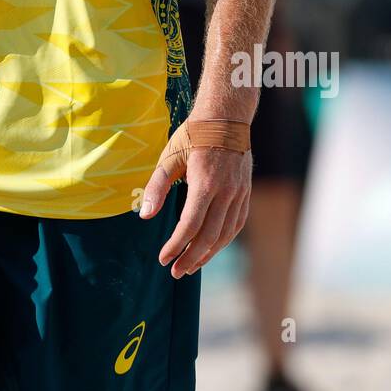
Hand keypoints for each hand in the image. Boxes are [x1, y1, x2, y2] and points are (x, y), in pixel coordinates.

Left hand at [138, 142, 251, 279]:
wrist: (227, 118)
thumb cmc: (193, 136)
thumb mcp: (169, 156)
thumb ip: (156, 186)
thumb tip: (144, 215)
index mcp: (205, 183)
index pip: (190, 225)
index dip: (176, 245)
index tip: (163, 258)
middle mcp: (226, 192)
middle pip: (209, 236)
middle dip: (191, 258)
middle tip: (175, 272)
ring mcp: (239, 194)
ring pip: (225, 234)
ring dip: (208, 254)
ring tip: (191, 266)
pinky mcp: (245, 193)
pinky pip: (236, 225)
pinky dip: (223, 241)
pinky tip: (210, 248)